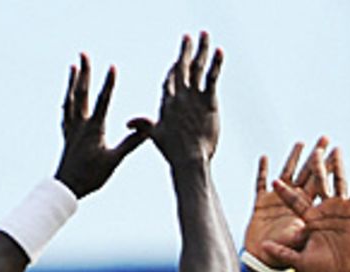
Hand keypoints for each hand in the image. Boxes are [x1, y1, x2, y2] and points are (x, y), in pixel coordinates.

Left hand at [55, 54, 146, 198]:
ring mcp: (71, 128)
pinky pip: (65, 113)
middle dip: (85, 72)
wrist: (67, 187)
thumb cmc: (91, 176)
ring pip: (71, 99)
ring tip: (74, 67)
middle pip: (82, 92)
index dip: (109, 83)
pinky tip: (67, 96)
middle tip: (84, 54)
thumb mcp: (114, 161)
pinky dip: (67, 101)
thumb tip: (146, 131)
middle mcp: (80, 124)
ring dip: (73, 82)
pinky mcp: (66, 134)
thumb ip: (130, 144)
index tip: (113, 66)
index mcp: (93, 128)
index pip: (103, 101)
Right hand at [129, 33, 222, 168]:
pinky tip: (220, 52)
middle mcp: (179, 96)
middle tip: (188, 37)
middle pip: (181, 67)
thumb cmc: (173, 152)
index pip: (169, 80)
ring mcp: (194, 97)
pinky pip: (212, 78)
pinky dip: (217, 64)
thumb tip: (128, 123)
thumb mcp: (155, 136)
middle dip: (184, 50)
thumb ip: (144, 125)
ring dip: (202, 49)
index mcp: (167, 103)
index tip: (177, 61)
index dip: (173, 70)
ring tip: (204, 35)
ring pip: (197, 67)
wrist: (189, 159)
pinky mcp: (209, 102)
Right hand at [243, 140, 327, 270]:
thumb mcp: (300, 250)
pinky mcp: (261, 205)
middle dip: (316, 157)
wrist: (265, 267)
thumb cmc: (286, 261)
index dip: (326, 170)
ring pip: (287, 174)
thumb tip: (312, 228)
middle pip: (308, 175)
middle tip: (325, 139)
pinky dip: (262, 172)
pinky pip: (260, 184)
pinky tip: (265, 159)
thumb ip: (304, 237)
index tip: (334, 154)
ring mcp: (277, 202)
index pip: (319, 186)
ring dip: (294, 158)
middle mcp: (295, 203)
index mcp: (307, 212)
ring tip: (302, 143)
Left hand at [263, 144, 349, 271]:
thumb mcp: (300, 261)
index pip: (294, 200)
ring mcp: (339, 208)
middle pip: (317, 182)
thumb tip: (263, 247)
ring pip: (337, 181)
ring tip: (335, 148)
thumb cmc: (325, 270)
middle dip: (316, 165)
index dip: (285, 191)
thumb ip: (283, 253)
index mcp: (309, 219)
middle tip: (314, 148)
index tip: (275, 181)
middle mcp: (323, 209)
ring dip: (336, 165)